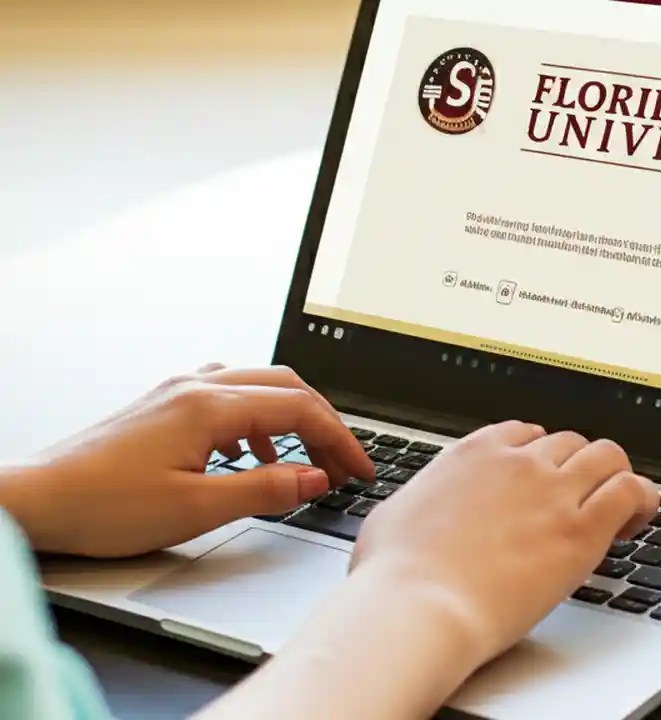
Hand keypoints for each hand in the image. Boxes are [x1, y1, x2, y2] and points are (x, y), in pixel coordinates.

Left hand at [0, 364, 372, 556]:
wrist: (37, 501)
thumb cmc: (102, 506)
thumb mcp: (196, 509)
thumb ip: (265, 490)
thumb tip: (314, 478)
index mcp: (209, 407)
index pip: (299, 409)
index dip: (339, 440)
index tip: (359, 469)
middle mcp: (195, 388)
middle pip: (286, 387)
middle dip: (323, 424)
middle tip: (342, 464)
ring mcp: (176, 392)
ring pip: (258, 387)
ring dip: (291, 420)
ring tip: (305, 463)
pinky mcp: (162, 407)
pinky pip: (228, 398)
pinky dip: (257, 423)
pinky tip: (253, 457)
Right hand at [351, 421, 658, 661]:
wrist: (418, 607)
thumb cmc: (395, 575)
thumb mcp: (396, 515)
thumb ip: (422, 500)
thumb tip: (416, 508)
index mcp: (473, 454)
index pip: (525, 434)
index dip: (541, 458)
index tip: (545, 481)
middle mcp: (518, 463)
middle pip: (569, 443)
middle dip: (578, 469)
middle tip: (582, 500)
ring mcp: (553, 491)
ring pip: (607, 456)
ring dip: (614, 476)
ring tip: (619, 505)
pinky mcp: (581, 528)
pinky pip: (630, 491)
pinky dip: (642, 498)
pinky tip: (640, 516)